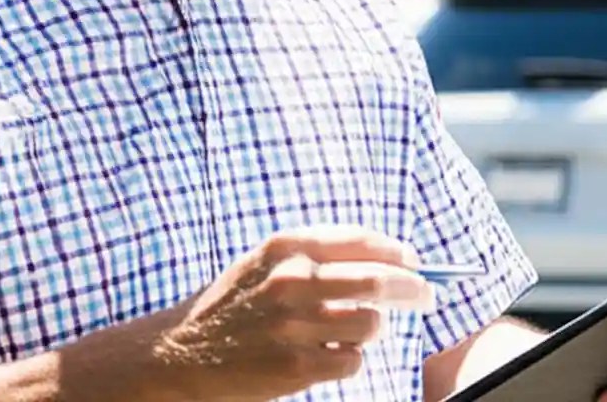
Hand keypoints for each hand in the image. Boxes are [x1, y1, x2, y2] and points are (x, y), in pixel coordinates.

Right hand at [154, 225, 435, 401]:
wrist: (180, 352)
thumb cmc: (233, 305)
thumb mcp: (265, 262)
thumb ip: (316, 255)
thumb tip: (390, 258)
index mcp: (286, 246)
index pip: (363, 241)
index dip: (398, 252)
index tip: (415, 262)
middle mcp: (292, 279)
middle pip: (381, 280)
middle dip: (413, 289)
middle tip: (425, 296)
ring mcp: (295, 324)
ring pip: (371, 324)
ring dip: (368, 330)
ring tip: (342, 331)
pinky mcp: (296, 365)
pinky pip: (352, 360)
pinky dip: (348, 359)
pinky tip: (322, 355)